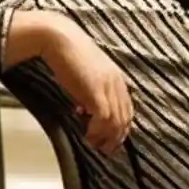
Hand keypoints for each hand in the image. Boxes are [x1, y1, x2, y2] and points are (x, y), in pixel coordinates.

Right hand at [8, 10, 133, 152]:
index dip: (121, 129)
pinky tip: (88, 134)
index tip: (112, 140)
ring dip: (106, 137)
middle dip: (115, 138)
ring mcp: (109, 86)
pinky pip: (105, 117)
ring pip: (116, 121)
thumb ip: (90, 93)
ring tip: (94, 144)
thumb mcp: (86, 77)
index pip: (127, 110)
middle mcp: (118, 83)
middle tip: (104, 149)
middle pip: (125, 118)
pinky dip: (98, 130)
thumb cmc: (69, 56)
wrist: (60, 39)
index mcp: (118, 79)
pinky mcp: (97, 89)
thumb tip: (85, 111)